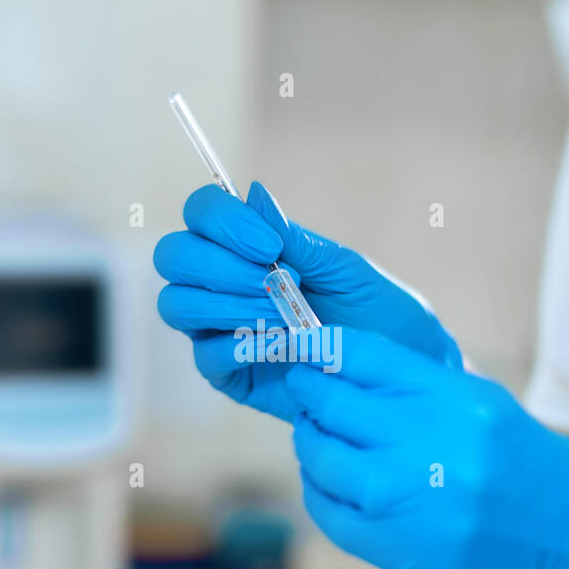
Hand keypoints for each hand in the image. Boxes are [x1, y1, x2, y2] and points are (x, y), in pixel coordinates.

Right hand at [154, 182, 460, 420]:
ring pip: (177, 305)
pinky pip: (204, 356)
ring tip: (281, 316)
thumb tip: (254, 193)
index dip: (222, 221)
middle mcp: (220, 284)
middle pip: (173, 256)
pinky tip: (279, 345)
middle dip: (219, 265)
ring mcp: (217, 329)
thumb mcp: (342, 268)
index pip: (200, 214)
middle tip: (272, 282)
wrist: (395, 372)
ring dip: (228, 304)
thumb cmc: (375, 313)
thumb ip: (295, 238)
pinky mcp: (227, 375)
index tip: (270, 245)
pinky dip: (238, 346)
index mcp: (244, 247)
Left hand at [284, 327, 568, 568]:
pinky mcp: (405, 551)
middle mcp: (434, 442)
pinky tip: (325, 486)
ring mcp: (416, 499)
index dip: (324, 351)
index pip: (366, 356)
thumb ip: (425, 394)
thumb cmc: (547, 478)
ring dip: (310, 444)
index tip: (306, 351)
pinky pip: (333, 516)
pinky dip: (319, 496)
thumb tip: (350, 379)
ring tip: (313, 437)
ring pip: (324, 459)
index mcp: (460, 398)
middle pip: (335, 405)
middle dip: (309, 395)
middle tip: (301, 390)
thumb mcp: (491, 413)